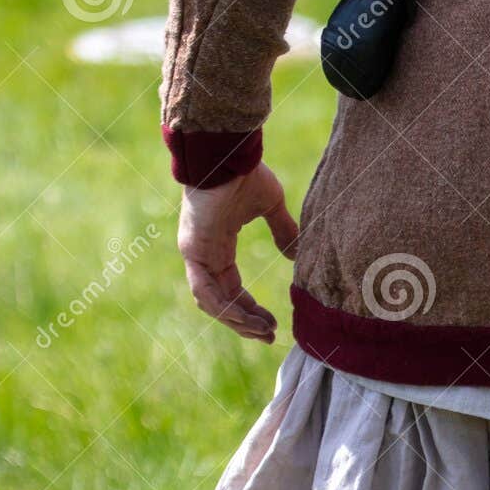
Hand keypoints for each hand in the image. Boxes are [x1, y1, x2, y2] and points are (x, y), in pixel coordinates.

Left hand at [177, 163, 298, 341]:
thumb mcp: (271, 207)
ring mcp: (196, 254)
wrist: (227, 153)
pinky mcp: (193, 251)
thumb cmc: (245, 173)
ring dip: (237, 322)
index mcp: (218, 247)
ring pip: (212, 304)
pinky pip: (205, 292)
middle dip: (245, 323)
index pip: (232, 290)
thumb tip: (296, 254)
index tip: (272, 325)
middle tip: (268, 336)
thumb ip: (282, 231)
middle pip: (222, 303)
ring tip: (262, 331)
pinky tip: (247, 319)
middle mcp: (204, 255)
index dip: (251, 311)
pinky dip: (226, 310)